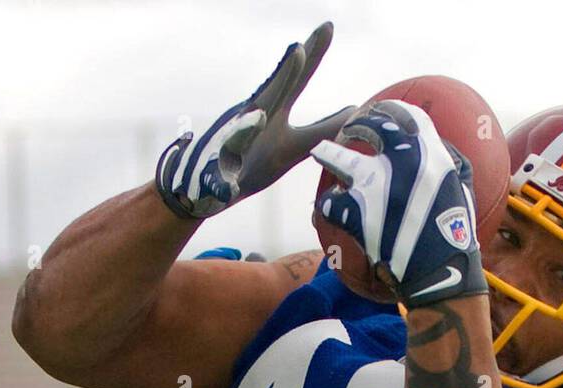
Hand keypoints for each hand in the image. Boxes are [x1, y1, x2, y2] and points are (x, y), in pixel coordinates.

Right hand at [155, 21, 353, 218]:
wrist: (209, 186)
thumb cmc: (254, 161)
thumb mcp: (294, 146)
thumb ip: (322, 128)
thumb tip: (354, 112)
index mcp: (273, 112)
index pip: (296, 80)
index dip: (312, 54)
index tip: (328, 25)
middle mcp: (252, 121)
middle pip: (271, 96)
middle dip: (283, 76)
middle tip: (298, 49)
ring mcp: (232, 146)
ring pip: (241, 133)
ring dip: (248, 125)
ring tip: (259, 117)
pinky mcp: (217, 175)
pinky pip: (219, 179)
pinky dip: (222, 181)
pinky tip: (227, 185)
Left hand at [311, 101, 486, 307]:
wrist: (440, 272)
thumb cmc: (456, 235)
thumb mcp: (463, 190)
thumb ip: (451, 162)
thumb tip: (442, 145)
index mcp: (428, 152)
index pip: (404, 114)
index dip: (390, 110)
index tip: (381, 110)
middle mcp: (399, 161)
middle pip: (369, 128)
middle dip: (358, 125)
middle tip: (351, 129)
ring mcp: (373, 185)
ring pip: (338, 158)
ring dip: (328, 153)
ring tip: (321, 151)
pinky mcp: (355, 213)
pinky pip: (330, 202)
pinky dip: (328, 204)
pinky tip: (328, 205)